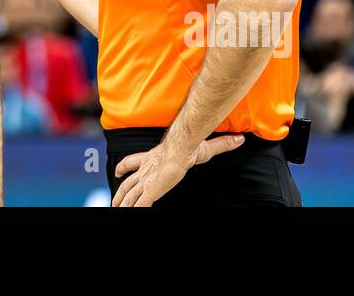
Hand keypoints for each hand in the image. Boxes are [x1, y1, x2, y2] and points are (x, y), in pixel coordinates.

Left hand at [112, 134, 244, 206]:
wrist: (182, 149)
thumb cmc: (190, 147)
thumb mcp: (206, 148)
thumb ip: (221, 145)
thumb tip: (239, 139)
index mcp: (152, 158)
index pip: (133, 162)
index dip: (125, 168)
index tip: (118, 172)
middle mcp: (146, 170)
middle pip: (128, 184)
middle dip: (120, 193)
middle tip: (114, 201)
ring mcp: (147, 181)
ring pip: (129, 196)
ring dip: (122, 204)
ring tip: (116, 210)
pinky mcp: (150, 191)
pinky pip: (140, 205)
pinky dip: (136, 210)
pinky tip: (132, 214)